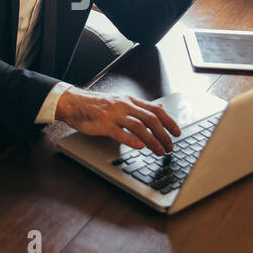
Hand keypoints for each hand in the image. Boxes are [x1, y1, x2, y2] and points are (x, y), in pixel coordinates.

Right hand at [54, 88, 181, 153]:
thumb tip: (159, 109)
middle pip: (151, 119)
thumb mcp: (121, 102)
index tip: (177, 133)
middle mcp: (125, 106)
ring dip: (153, 141)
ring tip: (159, 152)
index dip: (170, 121)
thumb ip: (139, 107)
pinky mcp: (104, 124)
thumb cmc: (97, 106)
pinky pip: (120, 133)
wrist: (75, 103)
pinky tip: (140, 147)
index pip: (156, 109)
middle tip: (170, 147)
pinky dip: (132, 140)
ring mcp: (114, 115)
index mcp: (131, 101)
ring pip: (140, 127)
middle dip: (164, 135)